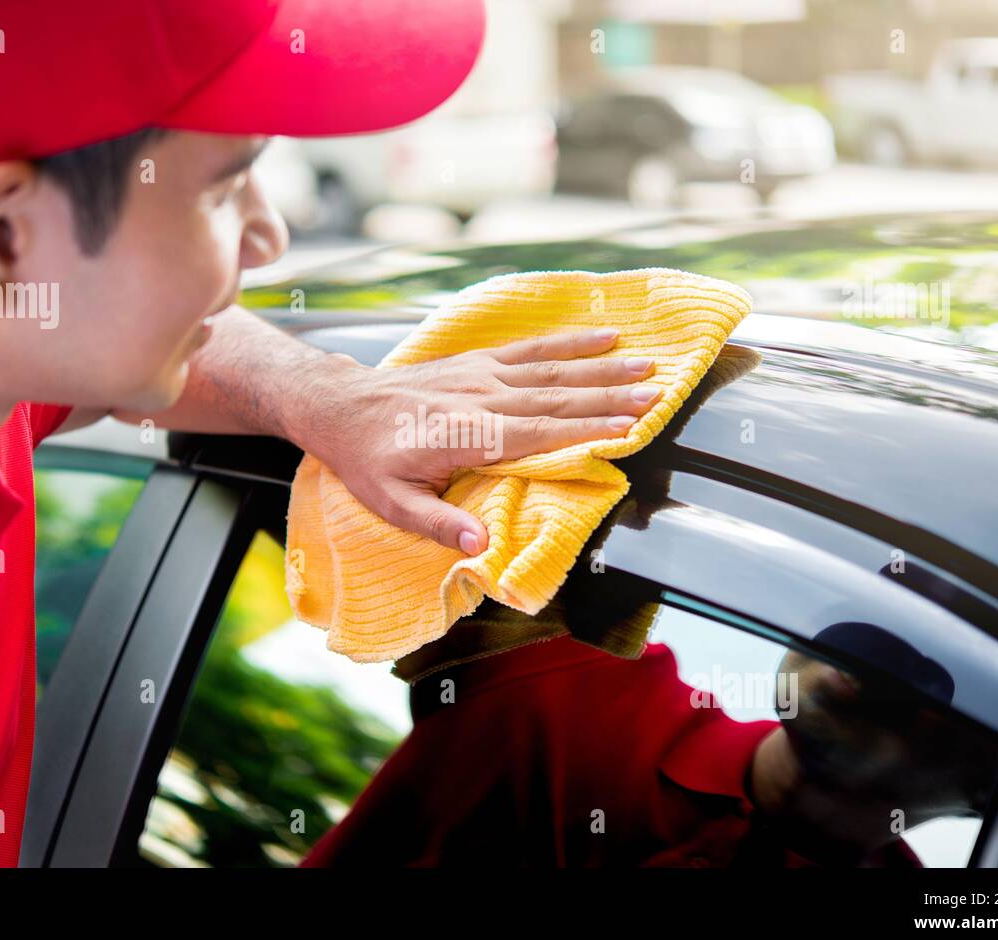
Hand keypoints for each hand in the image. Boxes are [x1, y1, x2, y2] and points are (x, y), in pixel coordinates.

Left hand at [288, 328, 659, 553]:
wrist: (339, 406)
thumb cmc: (366, 461)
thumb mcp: (391, 504)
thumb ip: (437, 525)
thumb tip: (480, 547)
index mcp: (468, 435)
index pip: (541, 432)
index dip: (588, 429)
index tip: (630, 426)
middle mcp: (482, 399)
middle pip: (558, 396)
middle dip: (611, 395)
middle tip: (659, 392)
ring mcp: (481, 375)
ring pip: (553, 370)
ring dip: (602, 367)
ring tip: (646, 363)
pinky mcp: (478, 362)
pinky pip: (531, 349)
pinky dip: (569, 342)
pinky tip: (602, 335)